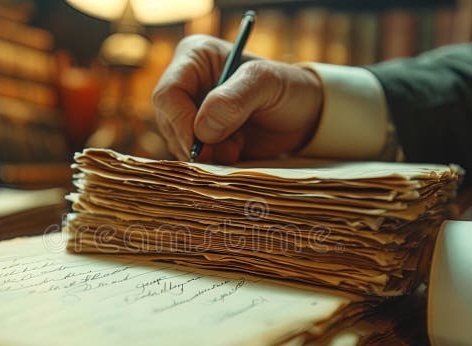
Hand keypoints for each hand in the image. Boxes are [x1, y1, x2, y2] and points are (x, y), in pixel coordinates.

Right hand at [152, 35, 323, 163]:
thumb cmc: (288, 89)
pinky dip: (213, 161)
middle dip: (196, 143)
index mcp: (194, 57)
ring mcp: (189, 112)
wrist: (303, 116)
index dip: (181, 122)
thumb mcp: (267, 84)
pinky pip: (191, 157)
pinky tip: (236, 151)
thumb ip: (235, 100)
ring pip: (177, 143)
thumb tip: (202, 129)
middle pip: (168, 122)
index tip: (204, 143)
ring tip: (239, 145)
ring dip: (208, 154)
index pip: (168, 94)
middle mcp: (185, 83)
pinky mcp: (198, 137)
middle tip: (230, 150)